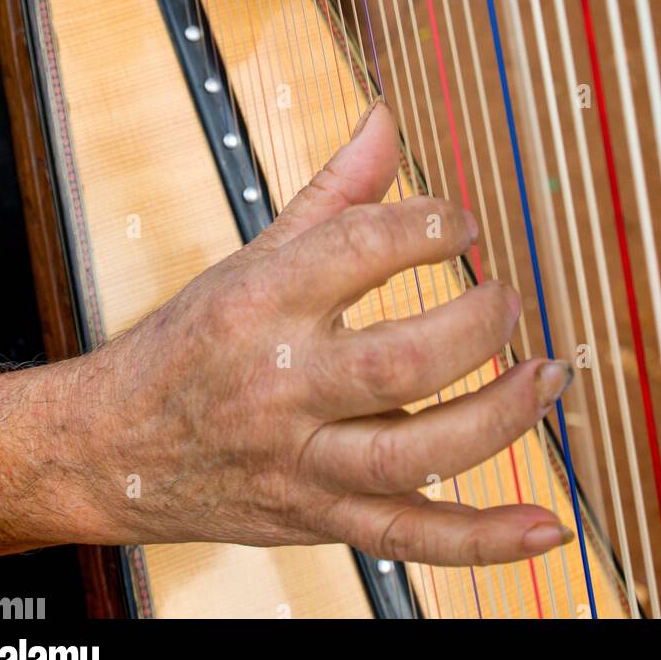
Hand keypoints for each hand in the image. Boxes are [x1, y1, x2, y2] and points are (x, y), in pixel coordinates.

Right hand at [63, 103, 573, 564]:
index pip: (361, 249)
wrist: (112, 450)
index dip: (429, 226)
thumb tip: (388, 119)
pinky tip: (544, 526)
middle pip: (399, 364)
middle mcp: (281, 385)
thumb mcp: (253, 256)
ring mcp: (303, 462)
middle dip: (475, 326)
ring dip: (500, 418)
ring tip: (548, 375)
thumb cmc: (190, 344)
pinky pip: (410, 540)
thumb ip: (335, 191)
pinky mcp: (320, 519)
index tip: (461, 225)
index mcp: (261, 304)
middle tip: (508, 298)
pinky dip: (483, 539)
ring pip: (415, 456)